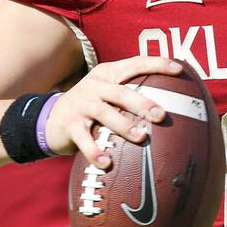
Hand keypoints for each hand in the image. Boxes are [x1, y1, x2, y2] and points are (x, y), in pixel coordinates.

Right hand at [44, 56, 183, 166]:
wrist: (49, 118)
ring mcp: (80, 104)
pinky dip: (94, 151)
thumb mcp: (108, 94)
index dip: (156, 64)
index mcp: (108, 74)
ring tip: (140, 138)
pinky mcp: (68, 124)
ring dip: (123, 125)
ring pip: (104, 112)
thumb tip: (172, 107)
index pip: (134, 64)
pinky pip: (83, 138)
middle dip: (142, 103)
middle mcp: (94, 86)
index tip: (178, 69)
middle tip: (162, 115)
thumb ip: (132, 96)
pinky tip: (106, 163)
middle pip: (121, 92)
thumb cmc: (91, 106)